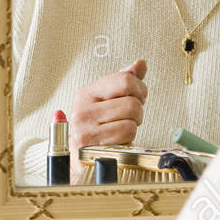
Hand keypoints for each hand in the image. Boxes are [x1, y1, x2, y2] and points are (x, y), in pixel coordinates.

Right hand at [68, 59, 147, 181]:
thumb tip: (140, 64)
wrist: (79, 156)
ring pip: (131, 123)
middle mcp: (83, 110)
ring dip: (133, 127)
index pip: (125, 80)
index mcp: (87, 93)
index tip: (138, 97)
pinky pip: (126, 138)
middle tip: (130, 117)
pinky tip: (117, 141)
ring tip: (122, 129)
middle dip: (138, 112)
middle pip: (132, 103)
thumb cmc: (97, 125)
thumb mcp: (107, 100)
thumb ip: (124, 81)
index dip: (140, 89)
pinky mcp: (92, 149)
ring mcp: (85, 131)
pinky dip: (128, 141)